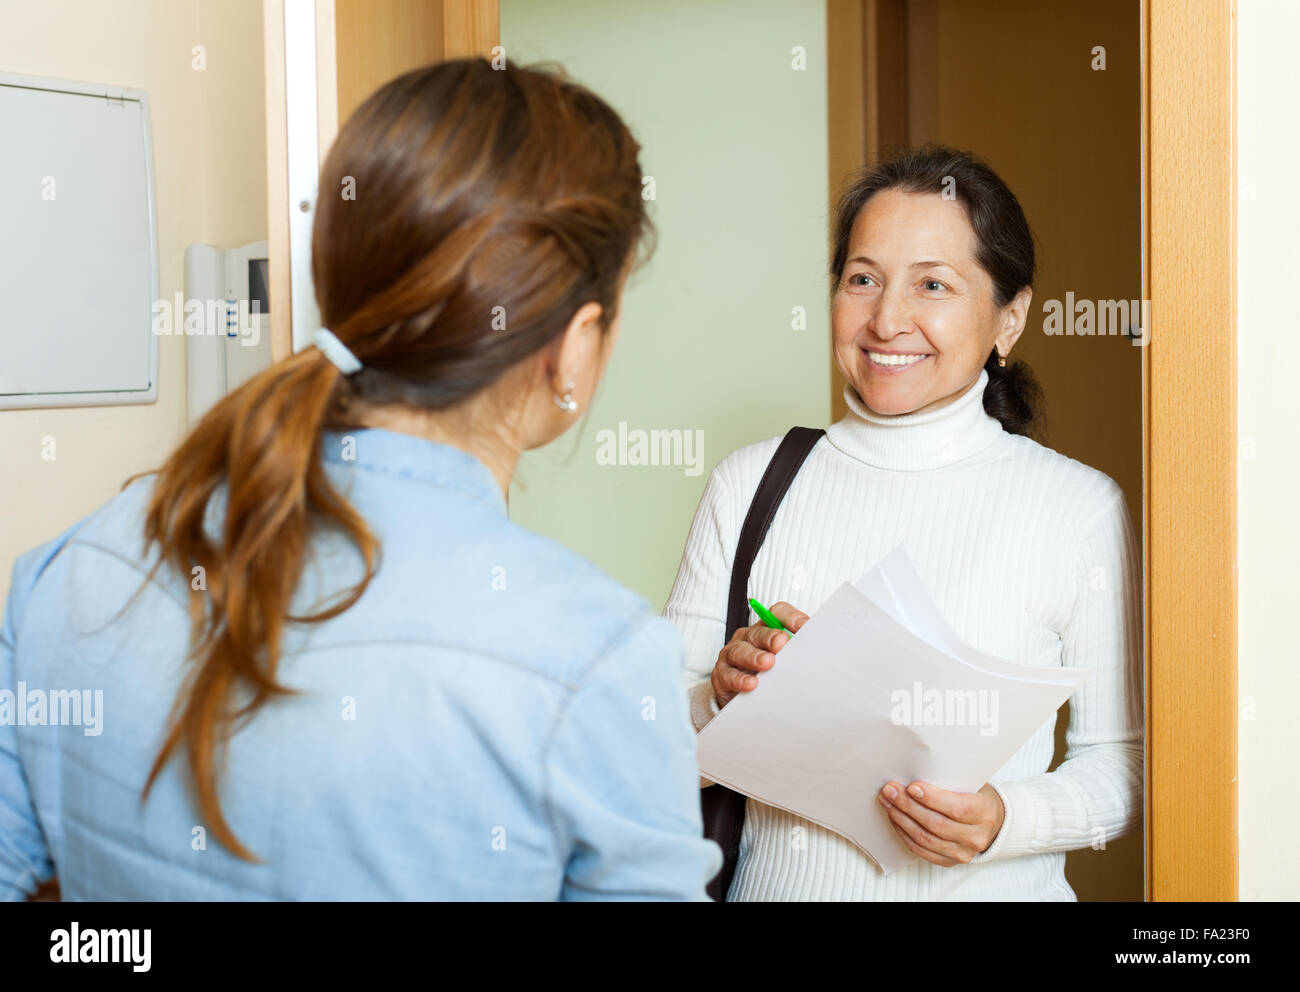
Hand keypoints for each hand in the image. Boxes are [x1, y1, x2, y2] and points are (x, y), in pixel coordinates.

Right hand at [710, 601, 808, 708]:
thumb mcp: (786, 662)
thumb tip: (826, 651)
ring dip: (754, 657)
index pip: (777, 614)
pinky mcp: (722, 675)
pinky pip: (729, 674)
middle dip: (770, 636)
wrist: (744, 700)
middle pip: (758, 631)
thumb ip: (801, 653)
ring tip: (767, 664)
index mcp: (767, 629)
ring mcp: (732, 655)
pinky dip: (740, 679)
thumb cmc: (769, 676)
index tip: (805, 627)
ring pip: (740, 650)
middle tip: (782, 643)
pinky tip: (751, 684)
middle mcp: (748, 638)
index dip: (791, 617)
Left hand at [876, 780, 1005, 866]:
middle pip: (936, 824)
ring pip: (925, 838)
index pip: (957, 808)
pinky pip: (921, 850)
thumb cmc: (977, 798)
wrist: (992, 823)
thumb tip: (913, 773)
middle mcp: (975, 837)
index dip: (932, 798)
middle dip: (908, 806)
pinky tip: (895, 818)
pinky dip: (904, 833)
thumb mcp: (972, 785)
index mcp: (985, 813)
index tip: (912, 786)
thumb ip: (949, 783)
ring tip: (887, 802)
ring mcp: (962, 853)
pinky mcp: (949, 861)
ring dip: (901, 819)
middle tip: (890, 790)